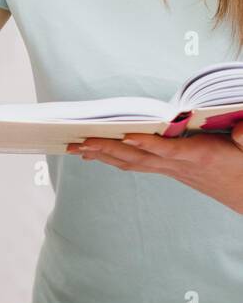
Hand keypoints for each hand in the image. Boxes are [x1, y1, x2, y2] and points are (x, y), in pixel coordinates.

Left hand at [67, 125, 242, 213]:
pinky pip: (136, 164)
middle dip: (108, 149)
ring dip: (103, 155)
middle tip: (79, 143)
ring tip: (77, 149)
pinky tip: (96, 155)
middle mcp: (179, 165)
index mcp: (199, 156)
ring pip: (132, 162)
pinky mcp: (169, 170)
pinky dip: (115, 158)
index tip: (126, 135)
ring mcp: (171, 169)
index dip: (146, 143)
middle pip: (138, 157)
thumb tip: (239, 131)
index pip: (168, 150)